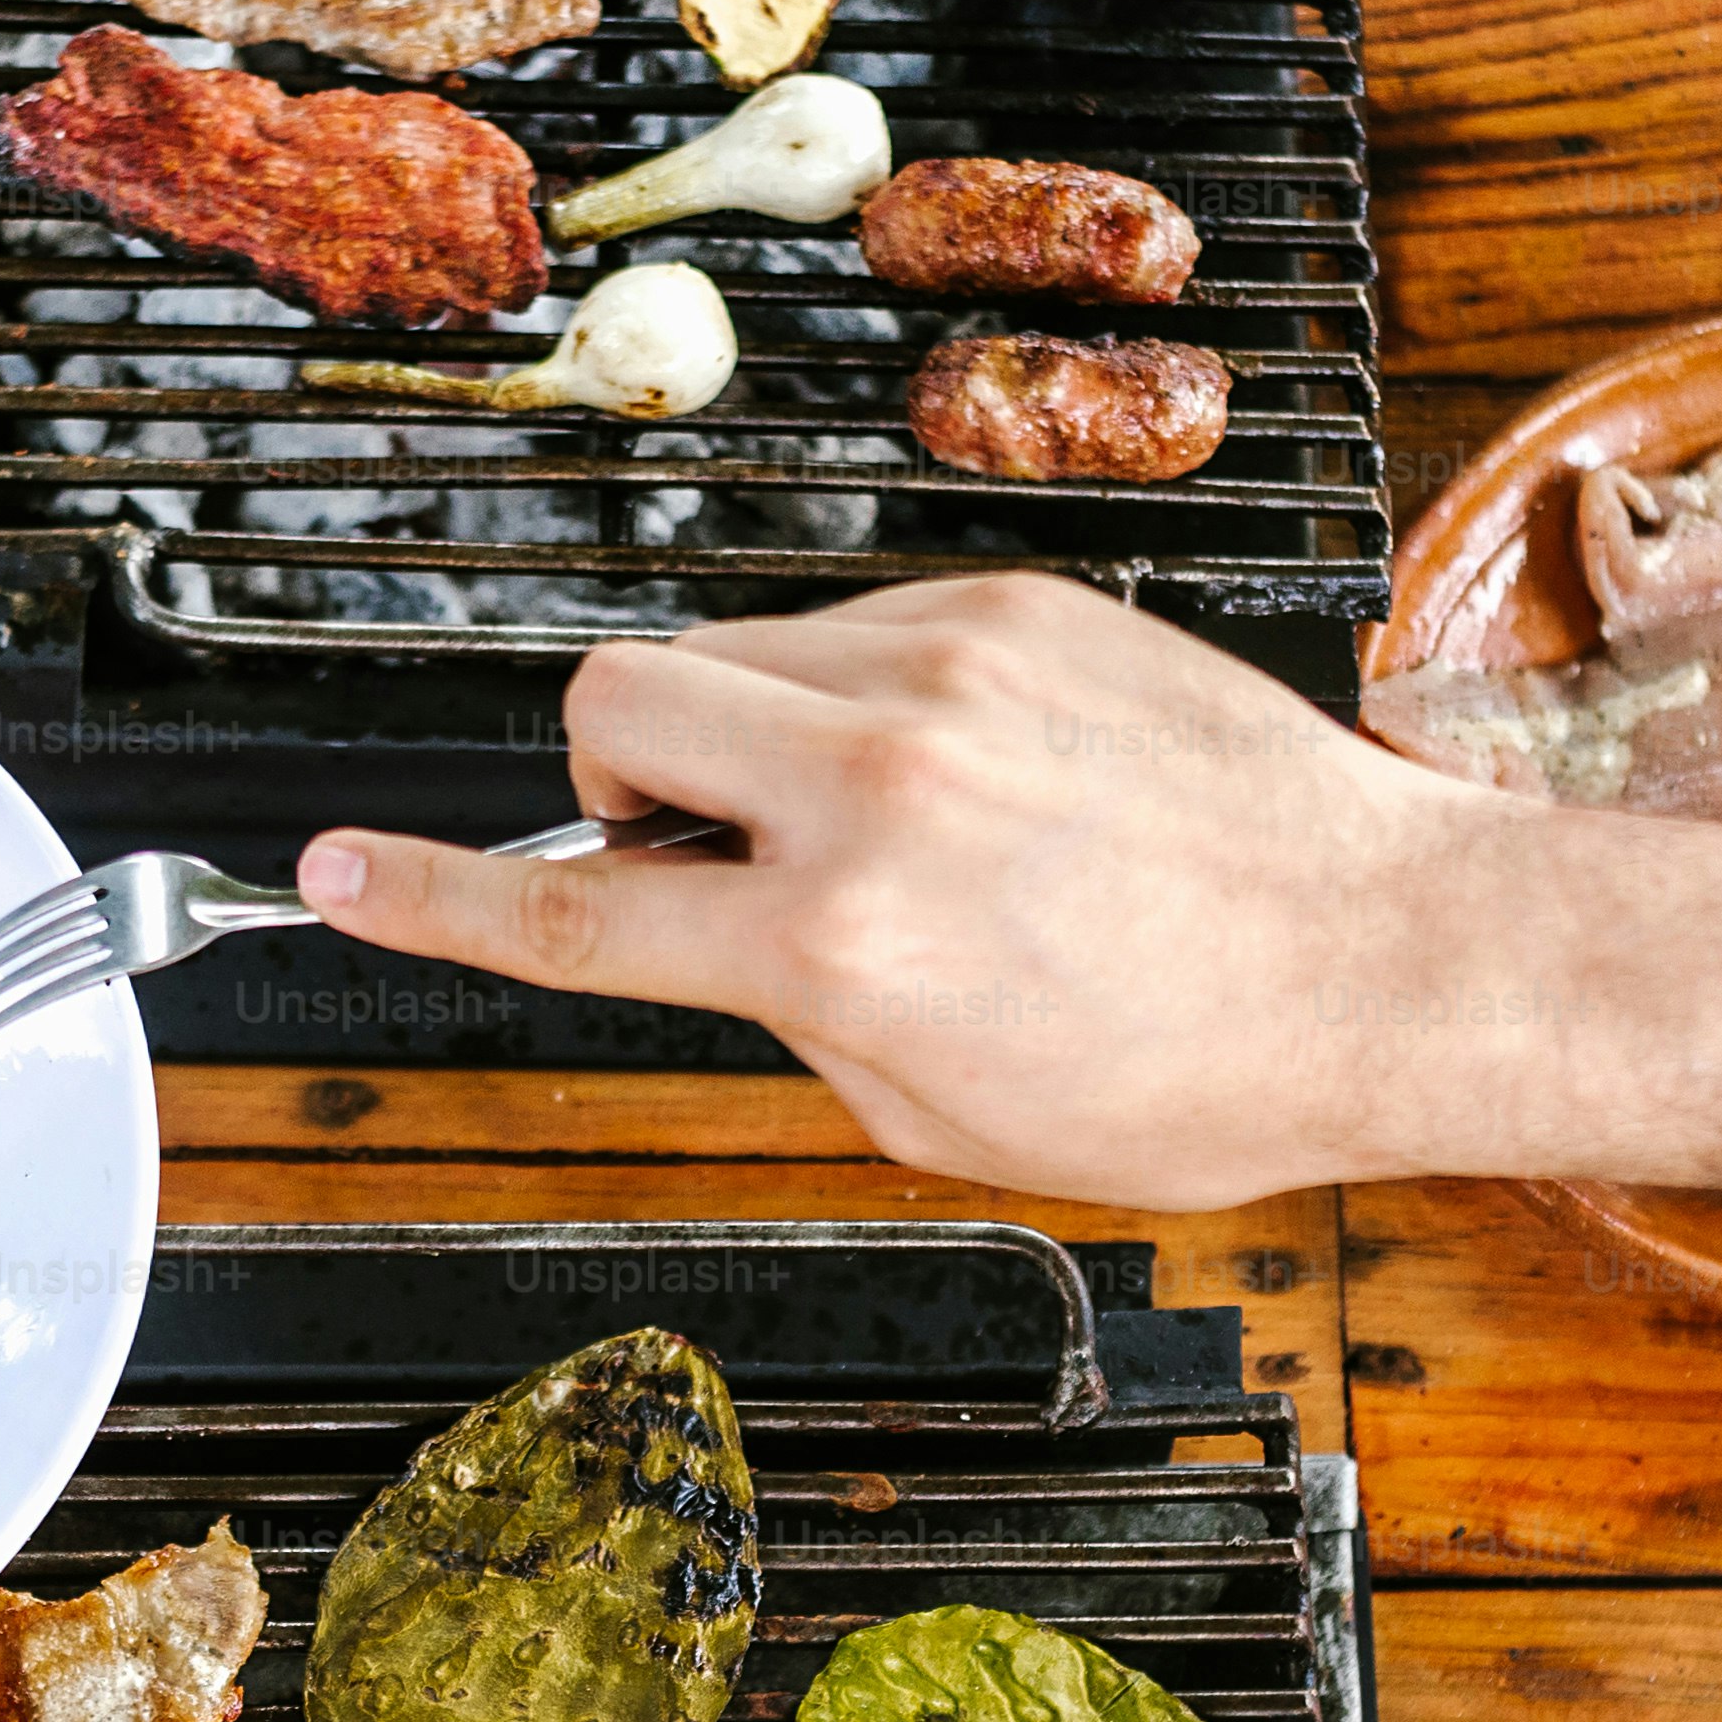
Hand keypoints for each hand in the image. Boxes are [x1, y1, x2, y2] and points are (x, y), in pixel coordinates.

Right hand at [295, 577, 1503, 1207]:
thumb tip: (729, 934)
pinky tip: (981, 775)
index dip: (427, 898)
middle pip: (612, 698)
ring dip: (753, 734)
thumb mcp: (945, 1116)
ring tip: (886, 823)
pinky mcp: (1023, 605)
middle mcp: (878, 786)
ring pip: (737, 649)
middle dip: (612, 768)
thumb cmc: (1197, 1067)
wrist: (1388, 958)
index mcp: (839, 945)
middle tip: (700, 842)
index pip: (572, 907)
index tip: (333, 875)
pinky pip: (864, 623)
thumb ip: (799, 1016)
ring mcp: (952, 671)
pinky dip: (870, 696)